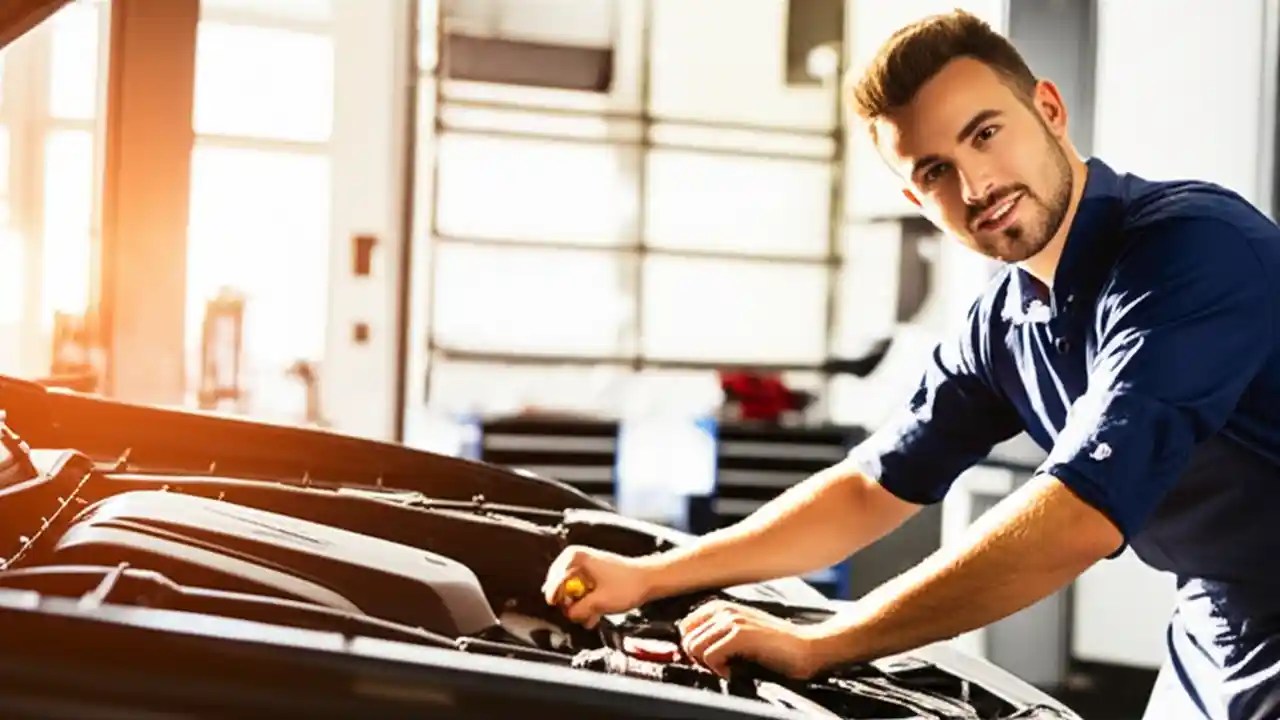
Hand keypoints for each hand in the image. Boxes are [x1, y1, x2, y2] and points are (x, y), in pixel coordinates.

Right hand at [542, 546, 655, 628]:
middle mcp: (578, 559)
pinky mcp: (596, 576)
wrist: (650, 579)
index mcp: (575, 558)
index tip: (555, 605)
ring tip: (589, 619)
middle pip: (561, 584)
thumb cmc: (626, 586)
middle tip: (575, 615)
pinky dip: (588, 604)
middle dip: (569, 603)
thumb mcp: (599, 602)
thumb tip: (569, 614)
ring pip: (573, 590)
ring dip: (580, 607)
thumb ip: (579, 610)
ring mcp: (587, 567)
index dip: (554, 595)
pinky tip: (595, 617)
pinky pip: (584, 591)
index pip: (555, 578)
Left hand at [677, 600, 822, 679]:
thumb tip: (692, 650)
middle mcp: (724, 609)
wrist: (806, 648)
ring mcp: (732, 620)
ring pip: (694, 647)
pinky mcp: (741, 634)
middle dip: (698, 658)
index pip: (685, 627)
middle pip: (686, 638)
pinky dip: (718, 669)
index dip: (693, 647)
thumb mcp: (741, 632)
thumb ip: (717, 635)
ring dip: (708, 665)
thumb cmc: (776, 645)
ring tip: (728, 669)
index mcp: (721, 607)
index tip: (708, 660)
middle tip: (719, 667)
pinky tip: (733, 672)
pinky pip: (710, 655)